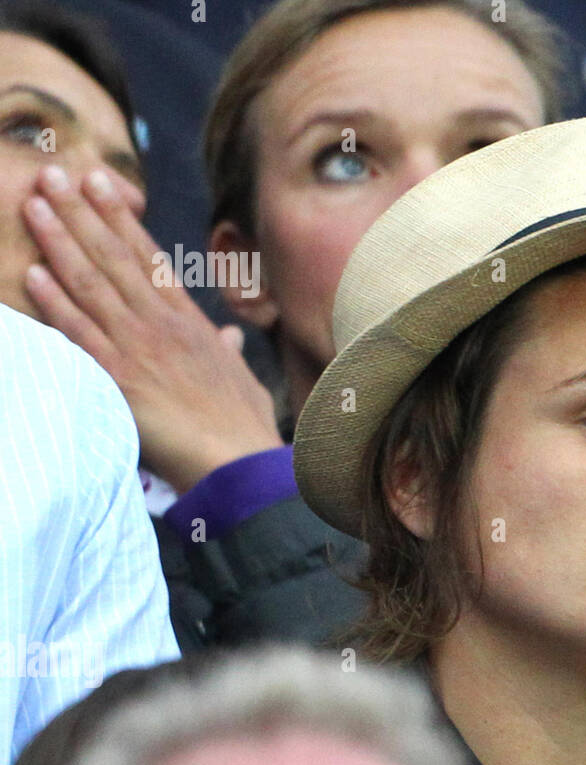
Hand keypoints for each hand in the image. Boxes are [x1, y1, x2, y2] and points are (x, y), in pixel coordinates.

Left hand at [22, 164, 282, 493]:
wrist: (239, 461)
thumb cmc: (244, 427)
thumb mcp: (244, 381)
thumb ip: (229, 353)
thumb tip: (231, 339)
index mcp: (192, 323)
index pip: (149, 258)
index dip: (120, 218)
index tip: (98, 184)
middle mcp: (163, 325)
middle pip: (115, 258)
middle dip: (82, 213)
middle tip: (54, 174)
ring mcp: (140, 348)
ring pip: (93, 284)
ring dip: (60, 241)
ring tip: (34, 204)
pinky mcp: (120, 379)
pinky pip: (81, 333)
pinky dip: (56, 303)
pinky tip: (34, 273)